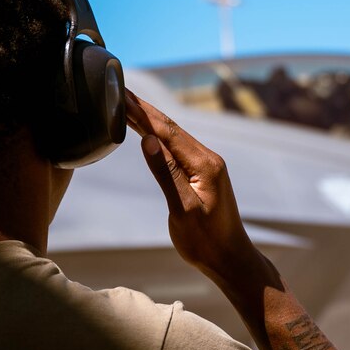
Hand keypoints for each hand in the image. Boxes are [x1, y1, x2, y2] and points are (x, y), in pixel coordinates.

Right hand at [125, 89, 260, 282]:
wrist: (230, 258)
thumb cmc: (207, 241)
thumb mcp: (182, 209)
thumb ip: (165, 174)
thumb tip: (148, 140)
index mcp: (204, 165)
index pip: (168, 131)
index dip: (143, 112)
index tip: (123, 95)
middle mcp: (208, 160)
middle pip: (170, 129)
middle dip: (144, 110)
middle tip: (119, 91)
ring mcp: (206, 167)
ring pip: (174, 138)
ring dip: (150, 121)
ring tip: (127, 105)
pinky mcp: (203, 176)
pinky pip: (177, 151)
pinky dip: (159, 138)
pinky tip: (148, 133)